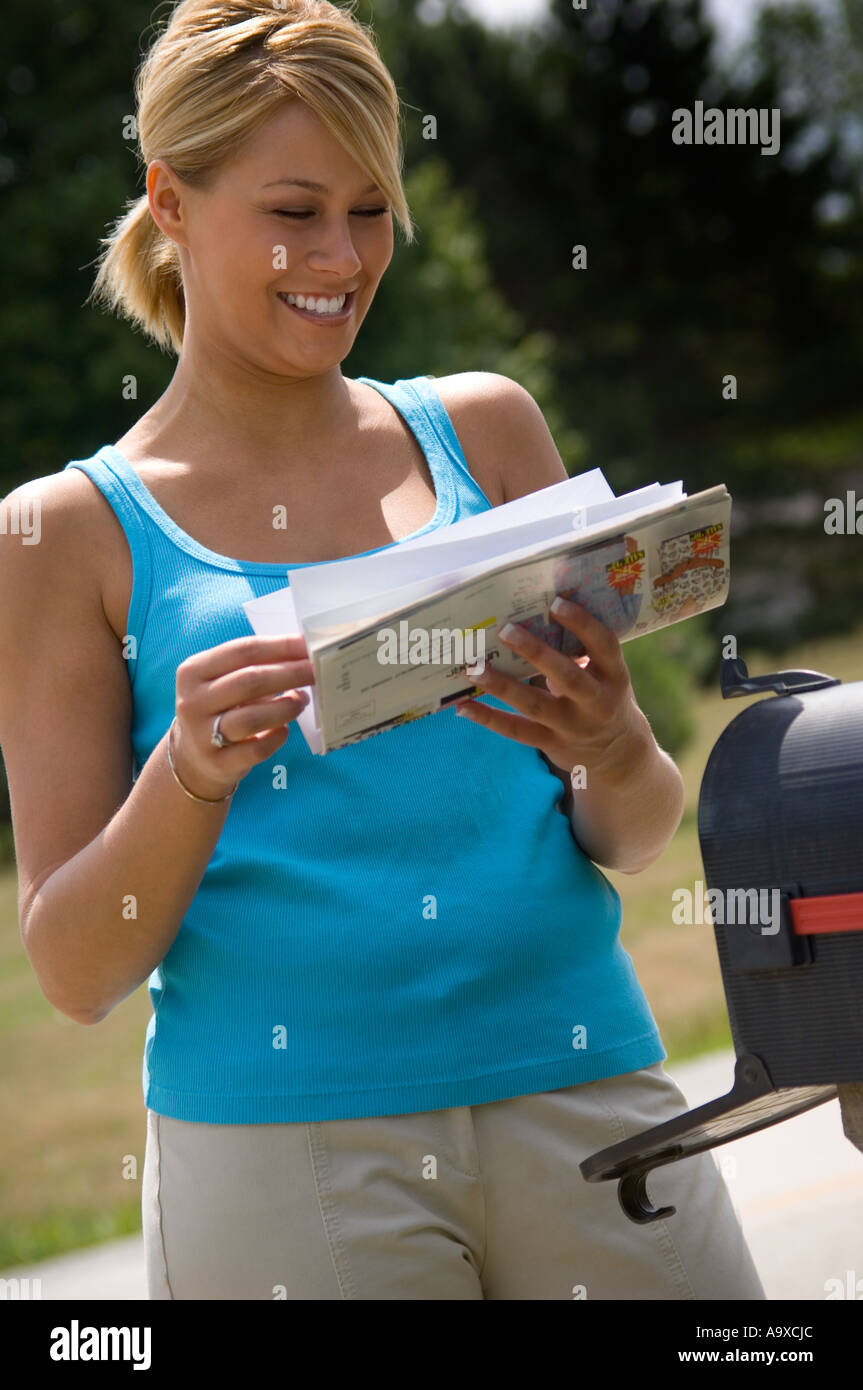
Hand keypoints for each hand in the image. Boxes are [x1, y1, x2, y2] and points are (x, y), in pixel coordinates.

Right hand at [170, 634, 314, 800]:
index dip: (282, 646)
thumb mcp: (224, 682)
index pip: (243, 651)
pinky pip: (257, 749)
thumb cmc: (220, 709)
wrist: (193, 758)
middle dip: (290, 674)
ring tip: (303, 701)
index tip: (310, 645)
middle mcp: (192, 701)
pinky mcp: (218, 764)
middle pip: (250, 681)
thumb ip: (256, 666)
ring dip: (286, 707)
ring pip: (252, 718)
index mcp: (194, 671)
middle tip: (317, 672)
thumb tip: (305, 653)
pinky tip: (285, 730)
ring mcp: (202, 735)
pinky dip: (277, 737)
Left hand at [455, 596, 644, 775]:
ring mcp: (573, 726)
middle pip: (566, 676)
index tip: (556, 602)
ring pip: (534, 705)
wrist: (618, 754)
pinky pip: (516, 730)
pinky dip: (488, 718)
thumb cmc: (602, 697)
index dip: (582, 623)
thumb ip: (581, 651)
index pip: (604, 645)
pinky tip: (463, 706)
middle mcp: (596, 702)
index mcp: (613, 676)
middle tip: (505, 630)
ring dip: (501, 685)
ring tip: (474, 668)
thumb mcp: (605, 675)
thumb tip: (535, 615)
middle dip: (535, 652)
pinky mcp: (552, 743)